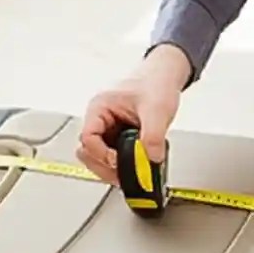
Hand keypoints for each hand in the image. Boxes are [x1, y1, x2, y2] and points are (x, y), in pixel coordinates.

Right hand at [77, 44, 191, 183]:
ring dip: (113, 168)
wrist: (165, 77)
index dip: (101, 154)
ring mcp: (108, 130)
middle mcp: (100, 120)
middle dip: (105, 166)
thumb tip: (151, 158)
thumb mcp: (157, 109)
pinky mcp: (119, 137)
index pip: (87, 138)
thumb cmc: (155, 83)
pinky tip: (136, 166)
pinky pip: (114, 156)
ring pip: (99, 158)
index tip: (118, 161)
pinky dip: (124, 164)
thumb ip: (154, 136)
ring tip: (132, 172)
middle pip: (88, 153)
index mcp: (100, 108)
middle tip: (124, 175)